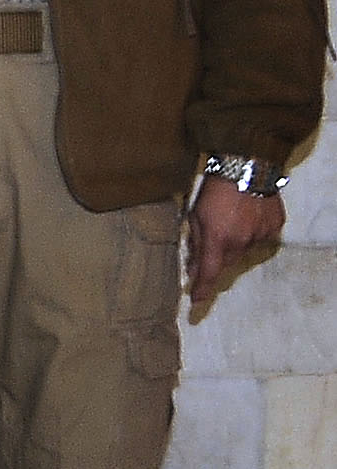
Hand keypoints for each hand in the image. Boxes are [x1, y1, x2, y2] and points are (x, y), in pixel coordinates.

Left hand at [188, 173, 282, 309]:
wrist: (247, 167)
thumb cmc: (214, 189)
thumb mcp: (195, 215)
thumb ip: (195, 243)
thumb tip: (194, 268)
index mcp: (218, 239)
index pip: (209, 272)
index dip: (202, 289)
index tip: (196, 301)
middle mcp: (241, 242)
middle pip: (226, 262)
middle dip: (216, 259)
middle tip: (211, 242)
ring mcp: (261, 235)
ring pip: (243, 250)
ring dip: (234, 242)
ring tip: (230, 219)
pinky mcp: (275, 227)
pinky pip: (260, 238)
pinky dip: (251, 232)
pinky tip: (246, 216)